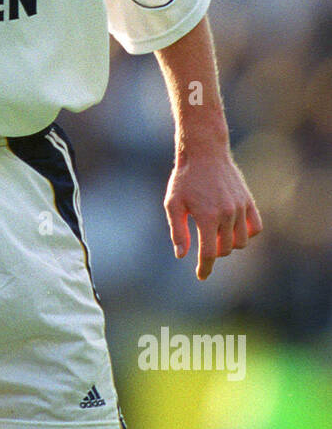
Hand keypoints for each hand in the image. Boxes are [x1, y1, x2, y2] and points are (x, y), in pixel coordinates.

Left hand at [164, 148, 261, 280]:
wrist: (204, 153)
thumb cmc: (184, 179)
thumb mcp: (173, 204)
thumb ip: (178, 231)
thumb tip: (182, 255)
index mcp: (206, 217)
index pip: (209, 253)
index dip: (205, 268)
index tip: (201, 276)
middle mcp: (226, 214)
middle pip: (225, 249)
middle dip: (214, 253)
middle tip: (204, 244)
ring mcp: (240, 207)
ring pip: (241, 241)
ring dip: (229, 245)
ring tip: (217, 236)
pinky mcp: (248, 201)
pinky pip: (255, 227)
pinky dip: (247, 233)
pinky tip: (234, 230)